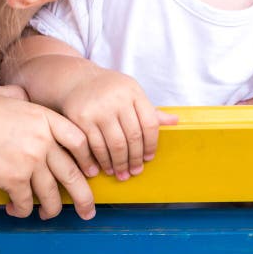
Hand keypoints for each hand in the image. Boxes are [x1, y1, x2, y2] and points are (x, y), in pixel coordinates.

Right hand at [0, 85, 97, 219]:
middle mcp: (42, 140)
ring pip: (51, 193)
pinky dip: (23, 210)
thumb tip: (26, 96)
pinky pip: (27, 202)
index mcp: (43, 117)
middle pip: (72, 173)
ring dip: (52, 209)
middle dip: (83, 197)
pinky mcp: (14, 179)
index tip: (89, 170)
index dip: (87, 157)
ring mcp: (29, 160)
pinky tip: (17, 209)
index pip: (78, 139)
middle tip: (88, 211)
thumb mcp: (1, 94)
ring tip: (49, 214)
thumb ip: (21, 95)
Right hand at [59, 66, 177, 180]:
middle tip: (135, 172)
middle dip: (135, 159)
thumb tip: (176, 121)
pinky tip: (104, 167)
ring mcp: (99, 108)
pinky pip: (95, 146)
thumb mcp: (131, 93)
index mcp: (134, 92)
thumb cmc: (109, 89)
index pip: (150, 123)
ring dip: (119, 164)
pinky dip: (101, 161)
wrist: (77, 80)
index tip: (149, 158)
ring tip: (121, 173)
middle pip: (133, 137)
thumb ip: (150, 110)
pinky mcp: (82, 118)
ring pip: (115, 145)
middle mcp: (117, 99)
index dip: (151, 145)